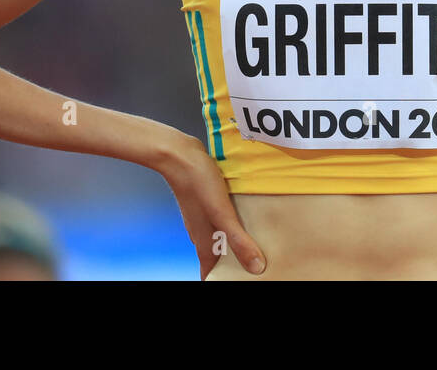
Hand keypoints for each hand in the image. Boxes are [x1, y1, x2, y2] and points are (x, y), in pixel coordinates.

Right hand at [159, 132, 266, 279]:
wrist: (179, 155)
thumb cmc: (199, 183)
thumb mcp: (223, 214)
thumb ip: (239, 241)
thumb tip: (256, 268)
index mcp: (203, 242)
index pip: (210, 273)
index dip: (222, 281)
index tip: (240, 281)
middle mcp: (201, 233)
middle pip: (217, 258)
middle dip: (233, 266)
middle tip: (255, 266)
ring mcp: (202, 218)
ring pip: (219, 240)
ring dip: (234, 246)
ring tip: (256, 246)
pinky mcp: (206, 203)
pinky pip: (221, 222)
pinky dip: (233, 227)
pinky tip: (246, 219)